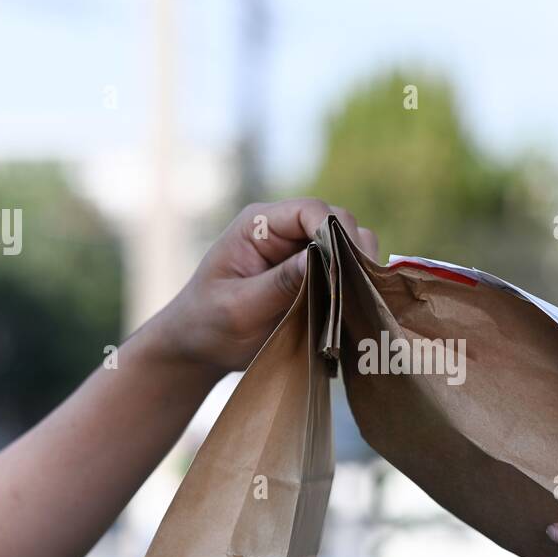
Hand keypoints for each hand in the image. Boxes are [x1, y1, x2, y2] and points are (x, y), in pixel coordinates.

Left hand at [151, 198, 377, 371]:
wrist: (199, 346)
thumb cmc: (208, 324)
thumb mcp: (240, 308)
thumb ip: (280, 283)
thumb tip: (325, 256)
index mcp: (258, 225)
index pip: (311, 210)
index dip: (334, 233)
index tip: (346, 270)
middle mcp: (284, 230)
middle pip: (338, 222)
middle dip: (352, 253)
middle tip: (358, 292)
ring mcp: (300, 249)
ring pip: (349, 244)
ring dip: (357, 270)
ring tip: (356, 303)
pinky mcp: (312, 271)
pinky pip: (345, 267)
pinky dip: (354, 284)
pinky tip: (352, 308)